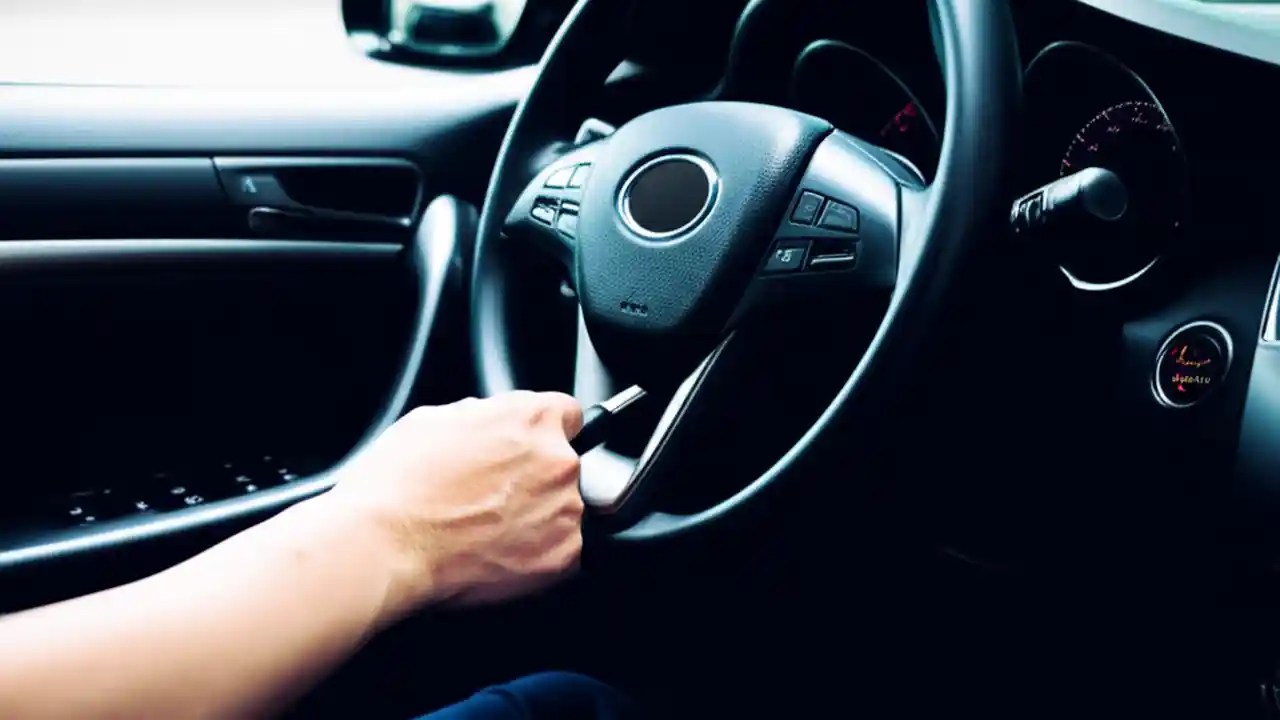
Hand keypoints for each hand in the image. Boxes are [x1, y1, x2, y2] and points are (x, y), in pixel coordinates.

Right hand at [321, 391, 584, 620]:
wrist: (386, 544)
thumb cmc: (399, 484)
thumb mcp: (435, 420)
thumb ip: (483, 417)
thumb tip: (490, 422)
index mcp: (532, 419)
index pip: (568, 416)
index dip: (544, 434)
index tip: (530, 450)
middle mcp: (557, 462)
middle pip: (564, 466)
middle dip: (537, 479)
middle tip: (493, 498)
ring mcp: (564, 511)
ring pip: (564, 510)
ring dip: (539, 518)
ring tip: (489, 531)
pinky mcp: (563, 556)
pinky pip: (563, 551)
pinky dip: (537, 556)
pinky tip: (498, 555)